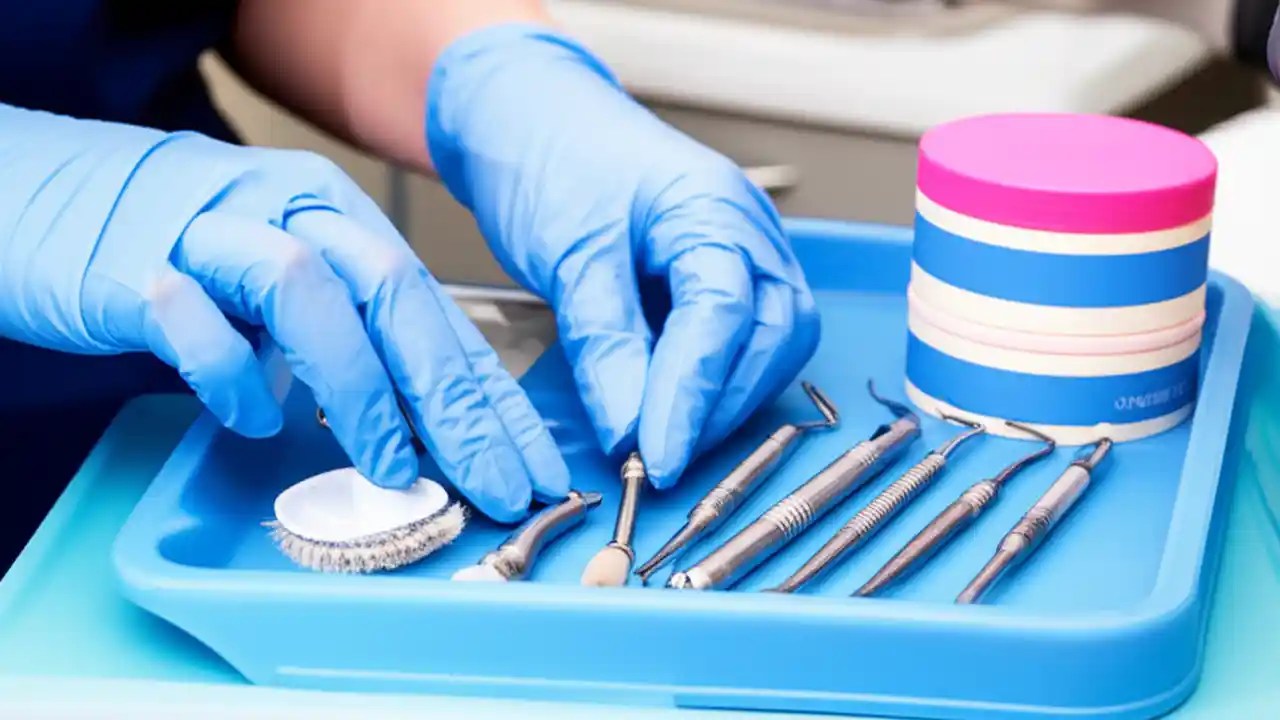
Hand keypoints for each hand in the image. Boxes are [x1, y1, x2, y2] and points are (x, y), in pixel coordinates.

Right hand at [0, 104, 567, 521]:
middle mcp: (285, 208)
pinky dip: (233, 375)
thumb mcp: (284, 279)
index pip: (433, 310)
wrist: (46, 193)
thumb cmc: (182, 248)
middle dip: (454, 400)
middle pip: (393, 293)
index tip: (528, 464)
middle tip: (491, 482)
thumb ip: (349, 332)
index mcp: (335, 213)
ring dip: (361, 391)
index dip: (489, 393)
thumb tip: (426, 421)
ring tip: (392, 469)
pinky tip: (254, 422)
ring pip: (306, 292)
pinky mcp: (133, 264)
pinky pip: (194, 320)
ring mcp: (209, 230)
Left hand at [427, 24, 818, 487]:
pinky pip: (741, 341)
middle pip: (772, 337)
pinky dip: (711, 382)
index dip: (691, 398)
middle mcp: (746, 231)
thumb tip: (629, 427)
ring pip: (768, 346)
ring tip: (665, 439)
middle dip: (721, 407)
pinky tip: (672, 405)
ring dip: (724, 402)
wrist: (530, 116)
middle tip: (661, 459)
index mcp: (714, 208)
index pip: (722, 317)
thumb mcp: (568, 251)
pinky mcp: (719, 277)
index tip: (653, 457)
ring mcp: (742, 253)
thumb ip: (604, 340)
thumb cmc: (550, 155)